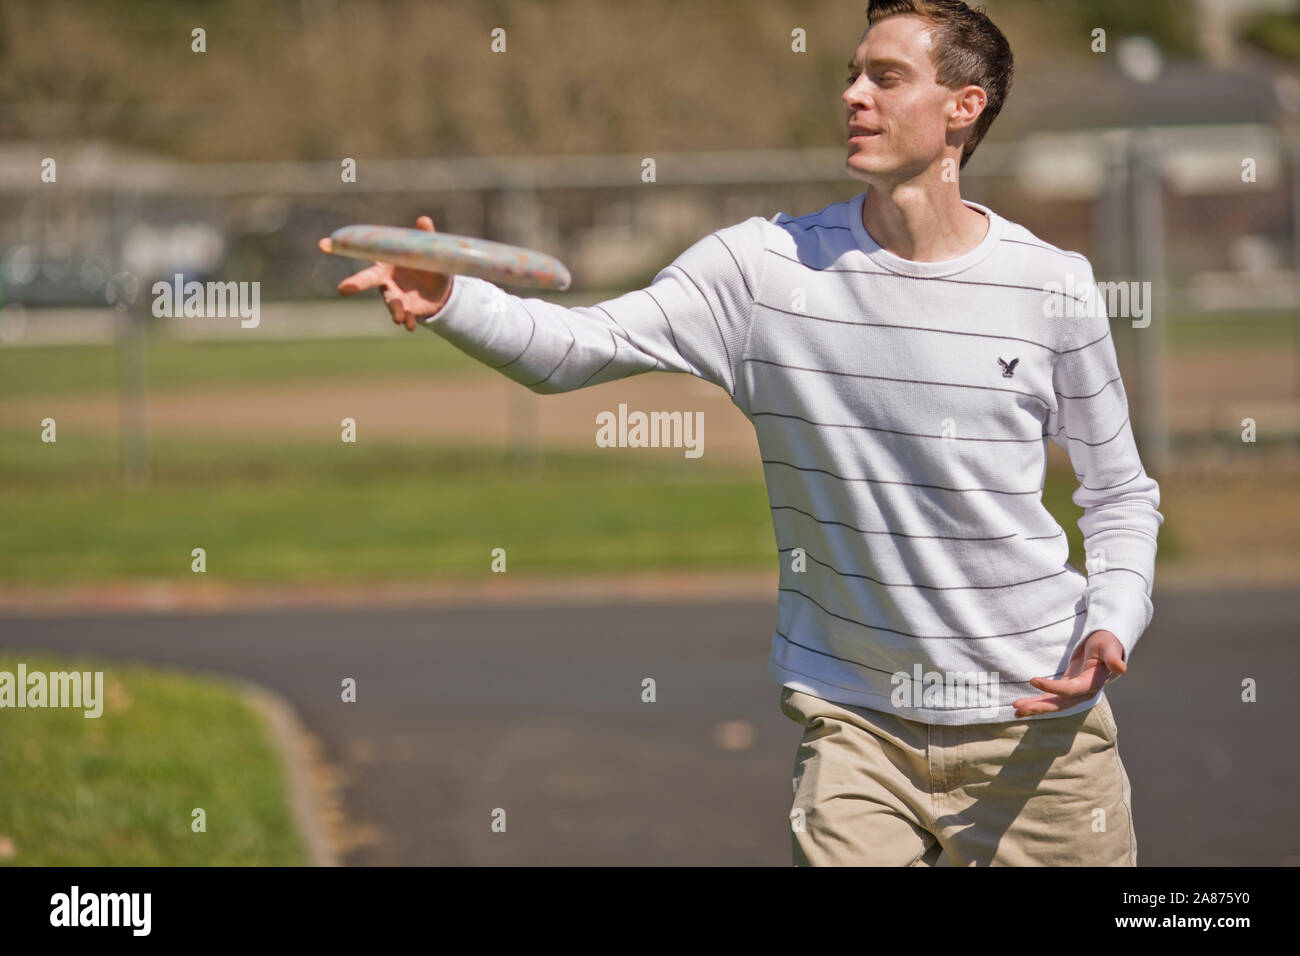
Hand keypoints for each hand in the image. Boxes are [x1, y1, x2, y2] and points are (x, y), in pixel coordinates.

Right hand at [318, 215, 452, 330]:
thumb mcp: (427, 250)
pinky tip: (409, 325)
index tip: (323, 244)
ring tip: (399, 317)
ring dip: (394, 309)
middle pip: (367, 280)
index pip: (363, 252)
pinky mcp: (406, 309)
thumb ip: (424, 236)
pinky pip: (405, 315)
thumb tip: (423, 219)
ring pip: (390, 302)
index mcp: (385, 261)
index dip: (343, 247)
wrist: (440, 290)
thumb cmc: (426, 265)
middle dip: (355, 284)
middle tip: (342, 289)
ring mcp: (394, 296)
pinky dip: (407, 320)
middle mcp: (385, 280)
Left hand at [1012, 629, 1126, 717]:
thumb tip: (1121, 668)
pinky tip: (1021, 706)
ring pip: (1053, 703)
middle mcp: (1083, 692)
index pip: (1070, 690)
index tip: (1032, 679)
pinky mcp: (1067, 687)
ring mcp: (1074, 691)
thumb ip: (1113, 658)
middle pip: (1060, 703)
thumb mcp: (1110, 647)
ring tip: (1015, 710)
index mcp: (1092, 683)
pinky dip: (1037, 702)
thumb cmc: (1108, 643)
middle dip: (1040, 707)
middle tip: (1019, 708)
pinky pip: (1050, 697)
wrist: (1108, 645)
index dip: (1052, 687)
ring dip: (1035, 707)